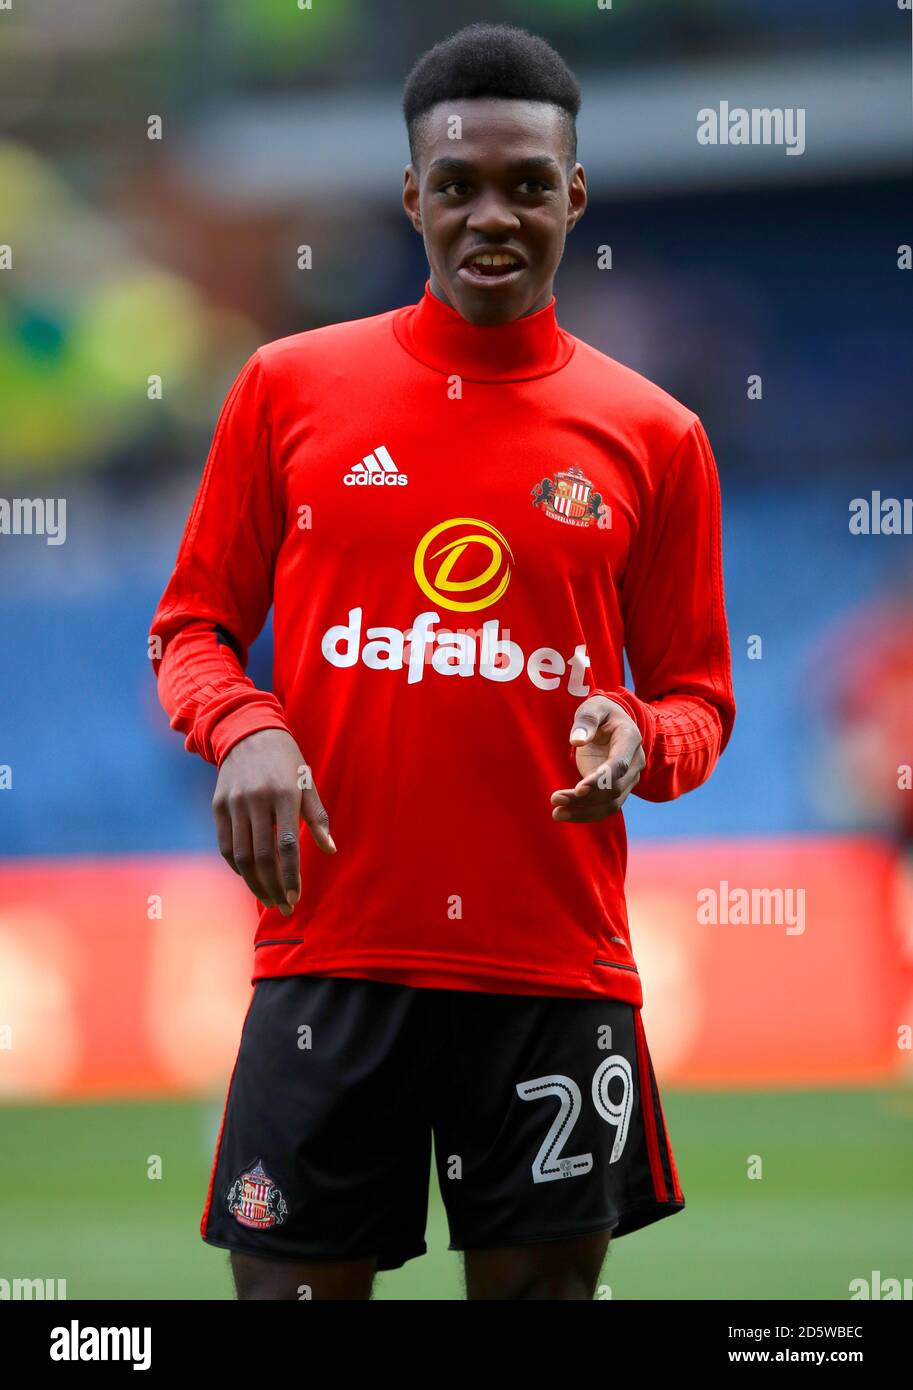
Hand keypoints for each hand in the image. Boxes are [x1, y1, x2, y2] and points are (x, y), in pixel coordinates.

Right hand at [211, 729, 335, 914]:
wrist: (247, 732)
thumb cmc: (286, 761)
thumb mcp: (307, 782)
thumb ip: (317, 817)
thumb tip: (330, 849)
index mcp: (284, 795)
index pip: (287, 846)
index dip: (290, 876)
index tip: (295, 898)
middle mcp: (257, 800)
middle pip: (262, 856)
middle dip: (273, 888)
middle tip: (283, 907)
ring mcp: (234, 804)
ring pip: (241, 856)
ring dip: (255, 883)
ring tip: (268, 899)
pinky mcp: (218, 806)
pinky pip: (226, 846)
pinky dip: (238, 867)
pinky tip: (251, 878)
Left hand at [550, 696, 644, 821]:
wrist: (613, 722)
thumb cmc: (601, 712)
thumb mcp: (593, 707)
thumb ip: (586, 721)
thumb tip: (577, 740)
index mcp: (630, 739)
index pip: (619, 765)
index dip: (600, 779)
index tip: (578, 789)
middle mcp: (634, 762)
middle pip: (613, 789)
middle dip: (585, 798)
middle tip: (555, 798)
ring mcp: (629, 778)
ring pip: (610, 803)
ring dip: (584, 811)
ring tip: (557, 813)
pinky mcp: (617, 788)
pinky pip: (605, 807)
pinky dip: (586, 814)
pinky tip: (565, 814)